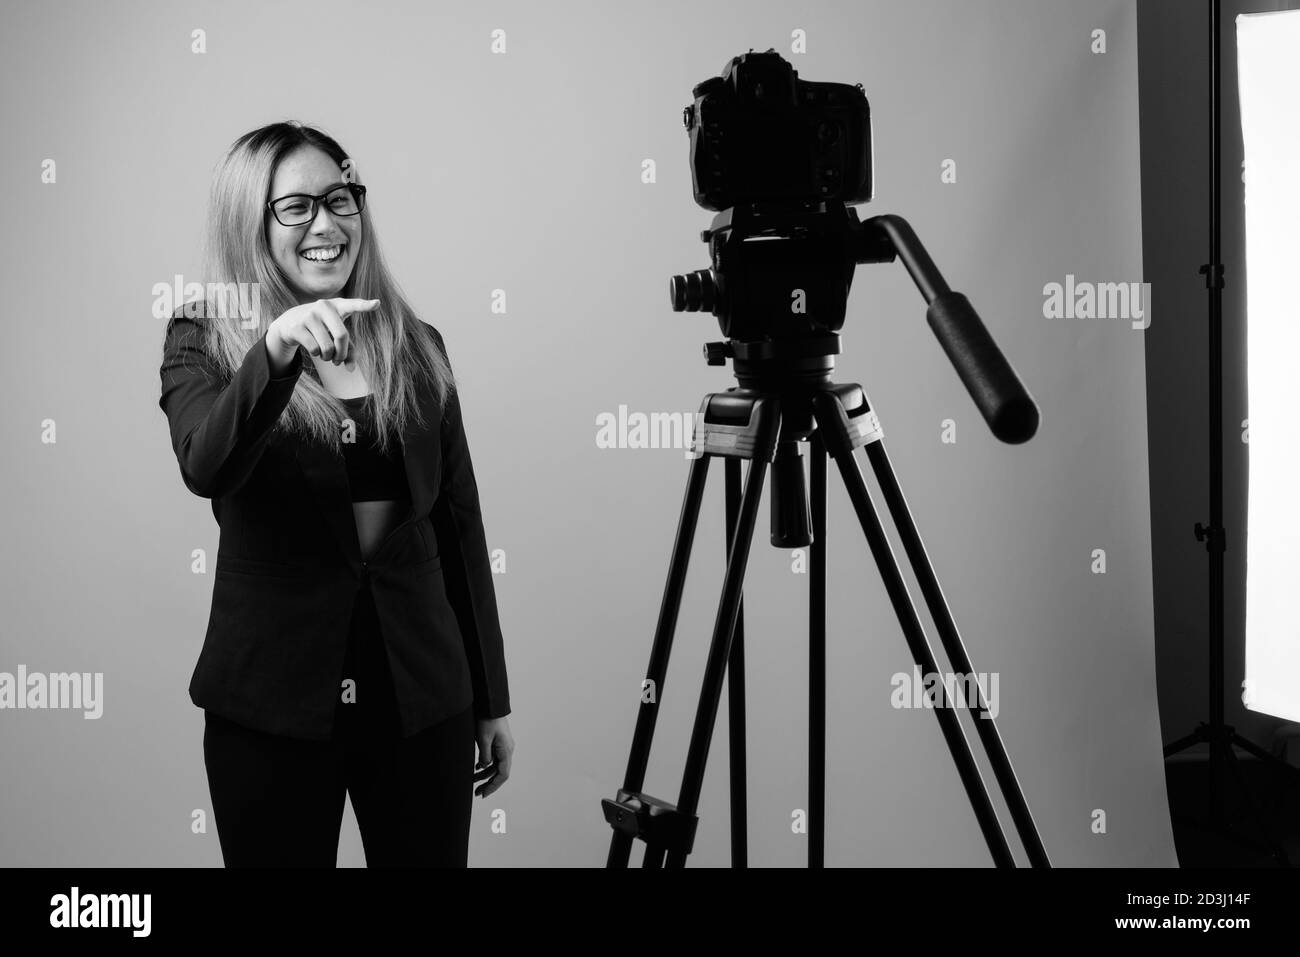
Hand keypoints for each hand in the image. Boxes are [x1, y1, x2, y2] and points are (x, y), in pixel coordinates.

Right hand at [265, 297, 380, 373]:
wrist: (289, 323)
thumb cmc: (321, 328)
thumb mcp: (335, 335)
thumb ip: (348, 351)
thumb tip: (351, 369)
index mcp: (337, 306)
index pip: (353, 305)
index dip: (365, 305)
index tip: (377, 303)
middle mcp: (323, 306)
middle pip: (342, 336)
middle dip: (341, 353)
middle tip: (338, 360)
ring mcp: (309, 315)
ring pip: (327, 346)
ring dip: (328, 357)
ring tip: (325, 354)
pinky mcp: (297, 326)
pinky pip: (315, 349)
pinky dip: (317, 355)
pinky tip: (314, 350)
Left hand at [473, 716, 513, 798]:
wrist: (491, 705)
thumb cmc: (488, 720)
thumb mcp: (483, 739)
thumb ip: (485, 756)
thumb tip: (485, 767)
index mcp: (506, 751)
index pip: (502, 775)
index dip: (493, 786)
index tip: (483, 794)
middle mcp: (507, 750)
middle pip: (500, 772)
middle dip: (489, 783)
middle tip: (477, 793)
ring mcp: (504, 747)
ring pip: (496, 766)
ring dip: (485, 774)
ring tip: (473, 781)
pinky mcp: (499, 743)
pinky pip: (494, 758)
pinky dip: (486, 765)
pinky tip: (477, 768)